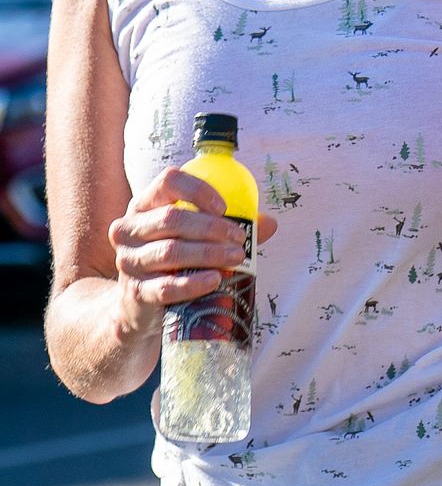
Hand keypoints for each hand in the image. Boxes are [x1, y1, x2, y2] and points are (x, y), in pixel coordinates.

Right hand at [109, 167, 275, 331]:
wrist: (138, 304)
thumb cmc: (170, 262)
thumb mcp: (189, 237)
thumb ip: (226, 227)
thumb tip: (269, 224)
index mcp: (144, 206)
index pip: (168, 181)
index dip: (198, 190)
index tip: (225, 208)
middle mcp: (129, 229)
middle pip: (172, 219)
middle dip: (212, 228)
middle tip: (240, 239)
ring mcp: (128, 261)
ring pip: (171, 252)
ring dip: (209, 254)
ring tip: (236, 258)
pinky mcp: (135, 292)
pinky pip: (167, 286)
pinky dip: (194, 283)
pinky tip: (215, 280)